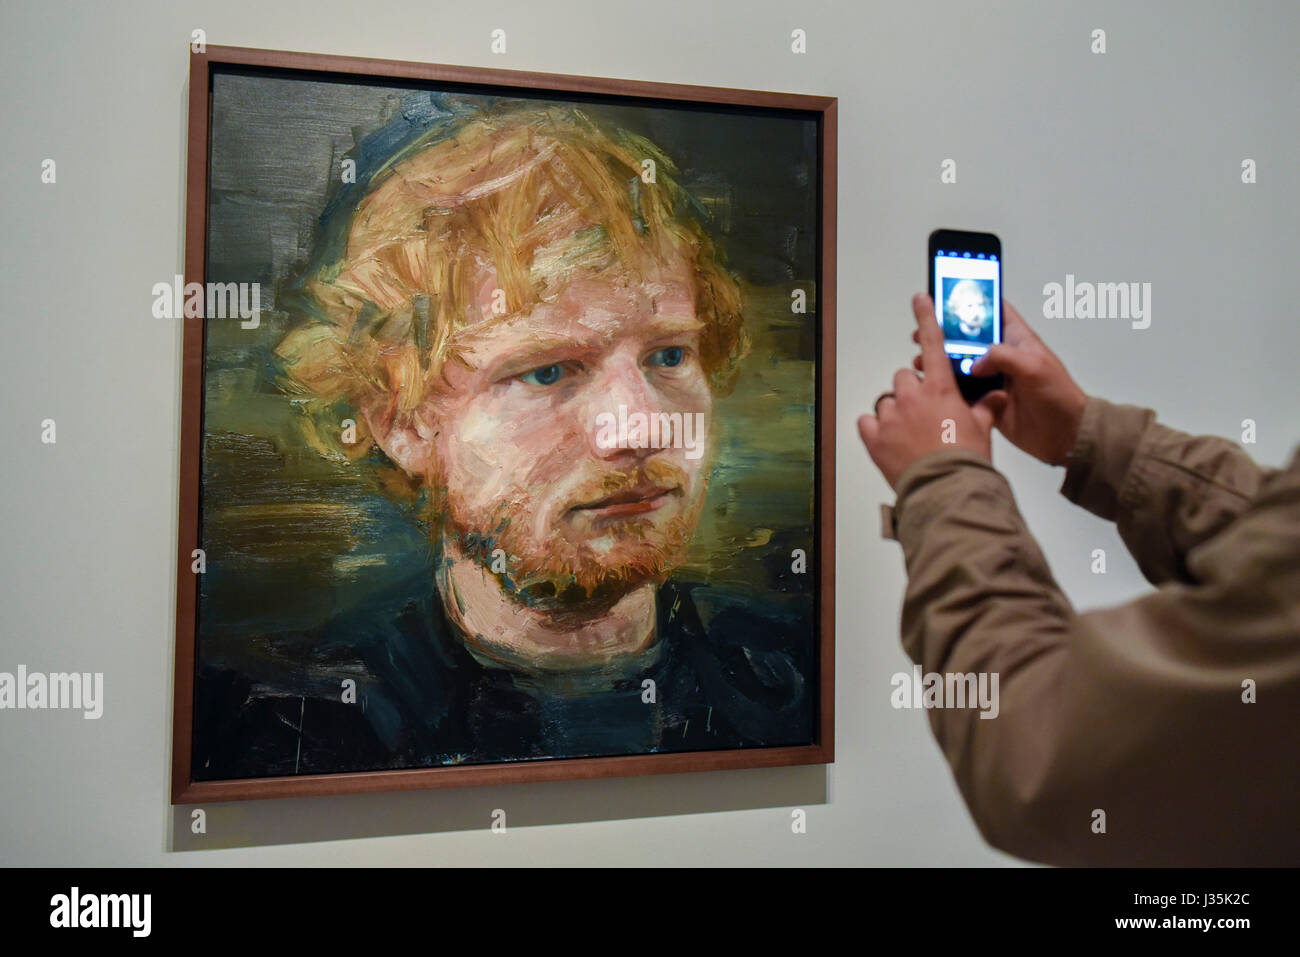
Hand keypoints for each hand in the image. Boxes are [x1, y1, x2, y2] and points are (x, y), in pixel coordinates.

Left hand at [859, 294, 995, 490]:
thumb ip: (985, 408)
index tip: (920, 300)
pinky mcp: (873, 437)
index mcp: (941, 389)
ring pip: (886, 400)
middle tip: (925, 413)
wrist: (945, 489)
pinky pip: (867, 422)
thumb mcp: (982, 430)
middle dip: (913, 391)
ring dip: (895, 411)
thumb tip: (994, 397)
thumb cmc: (966, 460)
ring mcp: (890, 416)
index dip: (927, 318)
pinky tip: (889, 440)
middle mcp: (912, 396)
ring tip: (910, 433)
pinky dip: (875, 429)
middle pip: (905, 377)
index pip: (934, 344)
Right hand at [910, 299, 1086, 466]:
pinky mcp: (985, 400)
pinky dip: (945, 387)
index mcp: (1016, 339)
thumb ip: (1002, 357)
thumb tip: (974, 362)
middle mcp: (1001, 356)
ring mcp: (992, 379)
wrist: (1063, 435)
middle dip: (945, 333)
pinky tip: (930, 386)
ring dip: (940, 361)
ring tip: (920, 361)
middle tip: (922, 332)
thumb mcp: (1033, 366)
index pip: (993, 310)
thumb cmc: (1058, 395)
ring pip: (959, 364)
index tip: (948, 296)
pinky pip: (960, 390)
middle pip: (968, 337)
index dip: (973, 301)